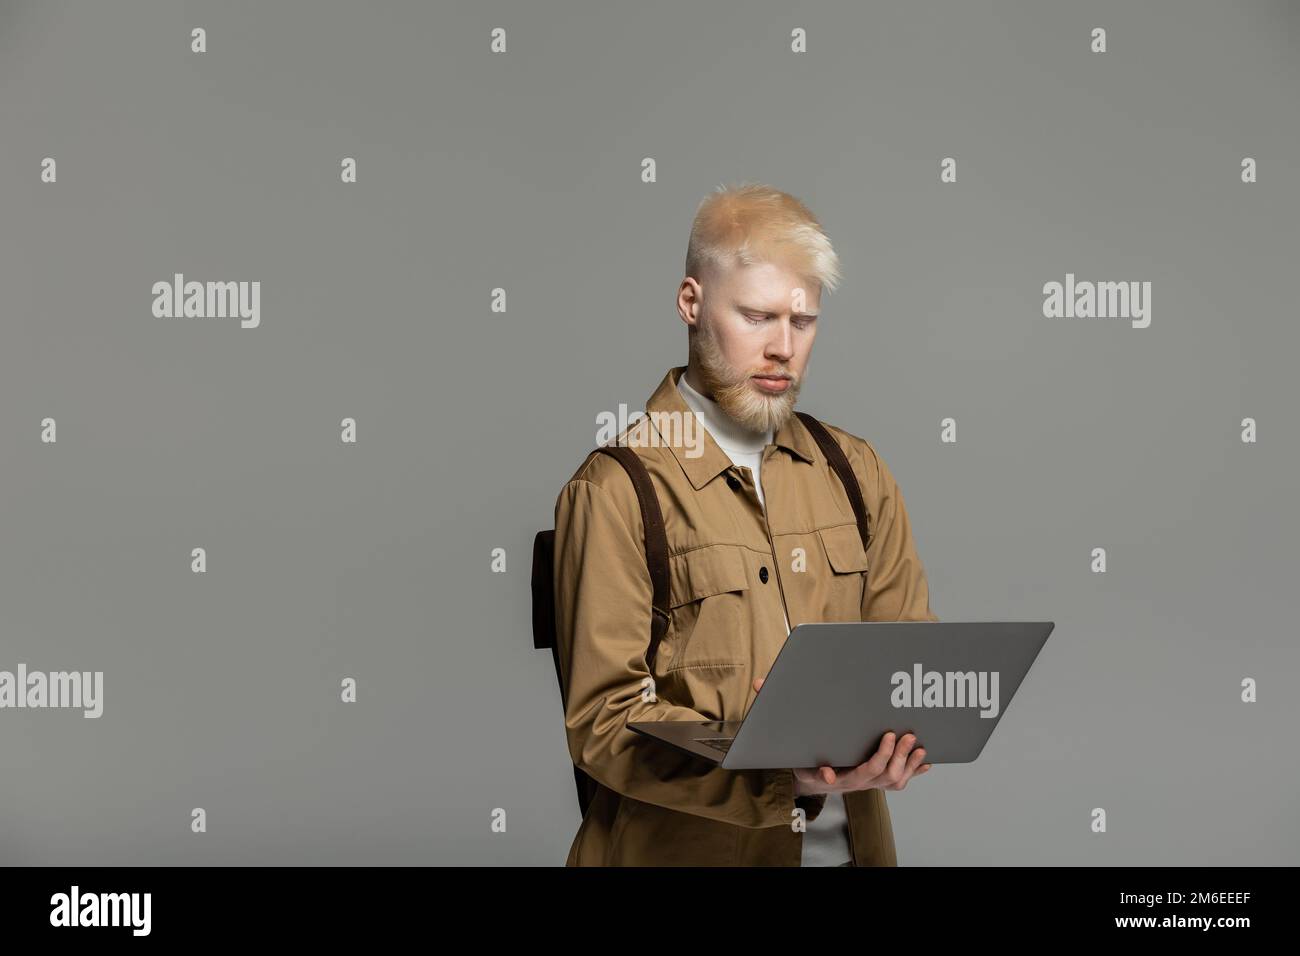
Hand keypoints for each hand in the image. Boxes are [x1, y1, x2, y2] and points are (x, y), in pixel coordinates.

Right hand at [752, 676, 932, 795]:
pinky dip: (913, 772)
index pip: (863, 771)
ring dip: (908, 764)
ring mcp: (865, 784)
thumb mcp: (784, 743)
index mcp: (836, 775)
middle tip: (907, 733)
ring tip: (918, 745)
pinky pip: (897, 781)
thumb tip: (761, 684)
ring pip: (894, 781)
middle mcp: (853, 783)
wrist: (803, 782)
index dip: (879, 757)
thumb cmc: (798, 759)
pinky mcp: (872, 781)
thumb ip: (771, 712)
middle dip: (898, 755)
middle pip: (884, 776)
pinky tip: (925, 762)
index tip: (888, 735)